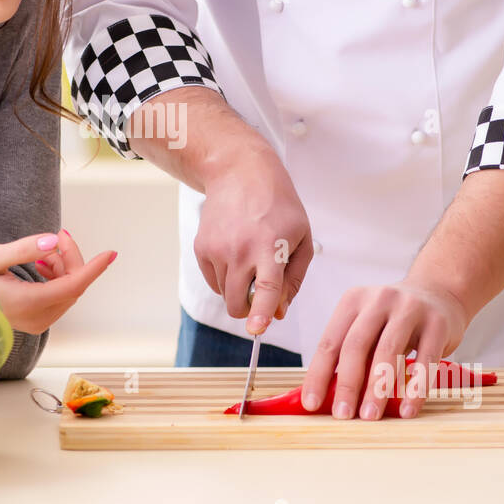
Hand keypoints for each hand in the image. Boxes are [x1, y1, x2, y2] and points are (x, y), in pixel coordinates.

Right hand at [0, 232, 115, 334]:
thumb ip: (23, 249)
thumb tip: (52, 242)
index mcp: (28, 302)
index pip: (74, 284)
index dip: (94, 267)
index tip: (110, 253)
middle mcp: (37, 317)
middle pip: (72, 285)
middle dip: (71, 258)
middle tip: (57, 235)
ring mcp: (36, 322)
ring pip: (66, 291)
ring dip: (62, 267)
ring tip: (42, 251)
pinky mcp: (33, 321)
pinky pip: (57, 298)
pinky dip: (55, 278)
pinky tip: (40, 264)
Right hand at [195, 145, 312, 335]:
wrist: (238, 173)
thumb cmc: (278, 205)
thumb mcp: (302, 236)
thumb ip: (294, 278)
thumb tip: (279, 312)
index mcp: (270, 247)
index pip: (266, 287)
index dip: (261, 313)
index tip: (257, 330)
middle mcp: (240, 250)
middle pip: (237, 302)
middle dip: (249, 311)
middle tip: (260, 299)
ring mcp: (217, 249)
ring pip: (224, 294)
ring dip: (238, 291)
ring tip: (250, 262)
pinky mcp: (201, 247)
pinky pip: (213, 281)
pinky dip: (225, 278)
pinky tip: (235, 254)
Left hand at [302, 278, 469, 420]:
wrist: (439, 294)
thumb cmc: (393, 320)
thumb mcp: (367, 326)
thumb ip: (350, 354)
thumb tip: (326, 398)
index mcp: (353, 300)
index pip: (330, 342)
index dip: (318, 375)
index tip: (311, 404)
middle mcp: (379, 299)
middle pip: (356, 345)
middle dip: (347, 384)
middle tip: (342, 415)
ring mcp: (410, 308)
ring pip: (388, 351)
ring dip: (377, 388)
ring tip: (370, 416)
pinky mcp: (437, 323)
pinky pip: (425, 360)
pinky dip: (415, 389)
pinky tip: (407, 410)